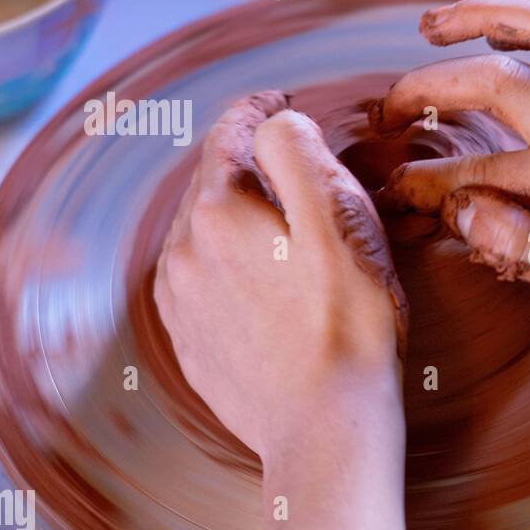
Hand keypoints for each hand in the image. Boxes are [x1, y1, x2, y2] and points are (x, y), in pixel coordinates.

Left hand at [154, 92, 407, 461]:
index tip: (281, 101)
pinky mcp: (191, 342)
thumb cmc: (349, 324)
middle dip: (249, 163)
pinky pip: (202, 280)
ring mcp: (180, 301)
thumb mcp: (341, 218)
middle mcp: (183, 250)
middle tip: (294, 161)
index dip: (260, 108)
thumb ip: (299, 151)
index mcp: (218, 211)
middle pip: (214, 181)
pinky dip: (227, 263)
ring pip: (203, 231)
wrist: (327, 428)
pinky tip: (263, 280)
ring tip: (281, 223)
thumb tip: (275, 124)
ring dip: (237, 216)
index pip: (232, 133)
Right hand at [379, 0, 529, 328]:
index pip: (481, 172)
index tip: (394, 194)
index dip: (428, 184)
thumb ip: (520, 245)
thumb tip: (459, 208)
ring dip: (485, 15)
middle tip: (389, 108)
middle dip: (430, 88)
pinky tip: (524, 28)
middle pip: (498, 79)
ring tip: (434, 24)